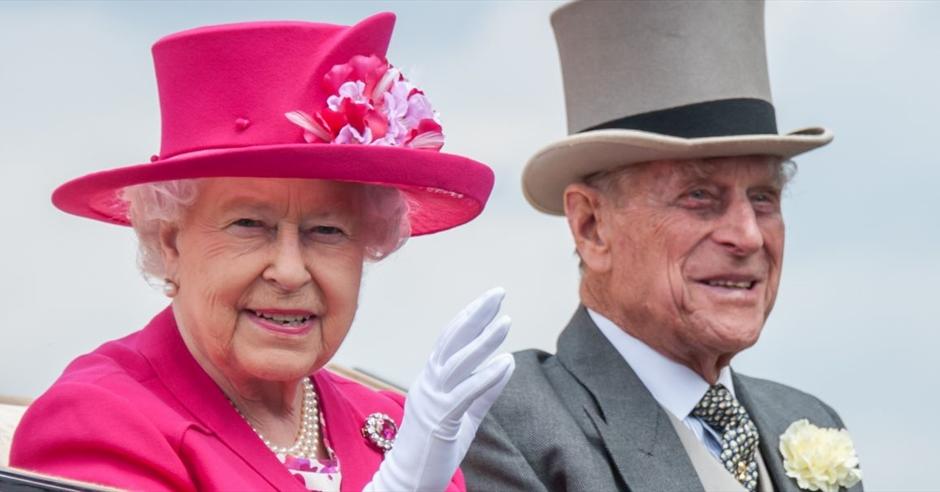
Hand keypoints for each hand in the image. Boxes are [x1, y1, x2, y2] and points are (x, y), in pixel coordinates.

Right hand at [364, 287, 514, 491]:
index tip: (491, 300)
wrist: (409, 480)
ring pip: (458, 362)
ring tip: (507, 321)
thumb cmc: (434, 448)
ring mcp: (432, 400)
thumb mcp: (465, 414)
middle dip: (476, 315)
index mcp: (431, 379)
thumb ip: (485, 389)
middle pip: (452, 340)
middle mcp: (428, 383)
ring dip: (483, 340)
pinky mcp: (440, 420)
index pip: (452, 339)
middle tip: (498, 293)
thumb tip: (506, 362)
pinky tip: (505, 362)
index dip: (472, 317)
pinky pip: (465, 393)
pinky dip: (486, 376)